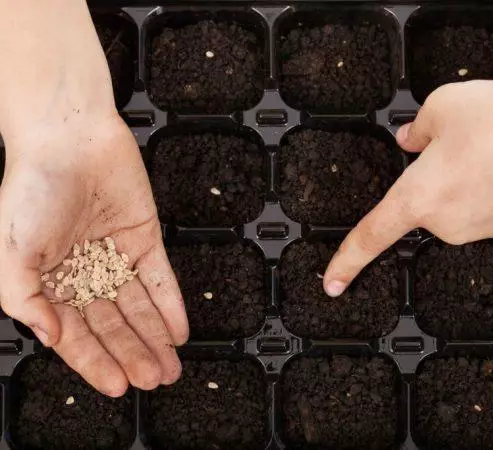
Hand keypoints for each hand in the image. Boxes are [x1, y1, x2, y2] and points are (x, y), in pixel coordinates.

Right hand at [0, 114, 188, 395]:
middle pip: (113, 325)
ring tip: (170, 365)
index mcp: (50, 281)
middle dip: (133, 354)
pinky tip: (178, 329)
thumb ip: (24, 298)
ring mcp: (116, 256)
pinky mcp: (144, 237)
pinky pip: (160, 278)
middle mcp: (84, 273)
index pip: (76, 333)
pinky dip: (170, 304)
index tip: (116, 385)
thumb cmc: (32, 186)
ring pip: (139, 307)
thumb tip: (49, 337)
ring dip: (154, 337)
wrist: (69, 137)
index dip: (96, 361)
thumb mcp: (11, 250)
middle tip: (153, 379)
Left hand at [323, 0, 492, 295]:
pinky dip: (485, 183)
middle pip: (422, 204)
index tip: (332, 282)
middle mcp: (446, 222)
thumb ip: (417, 130)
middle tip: (456, 143)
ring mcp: (479, 227)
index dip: (347, 261)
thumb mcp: (439, 108)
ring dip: (461, 178)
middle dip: (431, 176)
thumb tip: (410, 140)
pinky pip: (481, 205)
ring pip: (454, 203)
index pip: (370, 237)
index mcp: (417, 198)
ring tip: (486, 144)